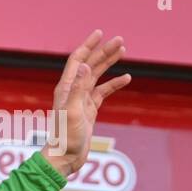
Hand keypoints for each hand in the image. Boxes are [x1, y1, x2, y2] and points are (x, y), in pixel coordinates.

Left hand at [43, 29, 131, 177]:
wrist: (64, 158)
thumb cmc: (65, 138)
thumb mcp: (72, 111)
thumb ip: (79, 88)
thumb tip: (86, 64)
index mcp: (66, 89)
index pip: (77, 60)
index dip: (88, 46)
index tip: (100, 32)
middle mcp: (72, 91)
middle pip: (89, 65)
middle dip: (103, 51)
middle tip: (120, 39)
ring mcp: (81, 100)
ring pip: (97, 76)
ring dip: (109, 63)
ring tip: (123, 50)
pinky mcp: (89, 110)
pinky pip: (103, 92)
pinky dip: (114, 84)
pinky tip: (127, 78)